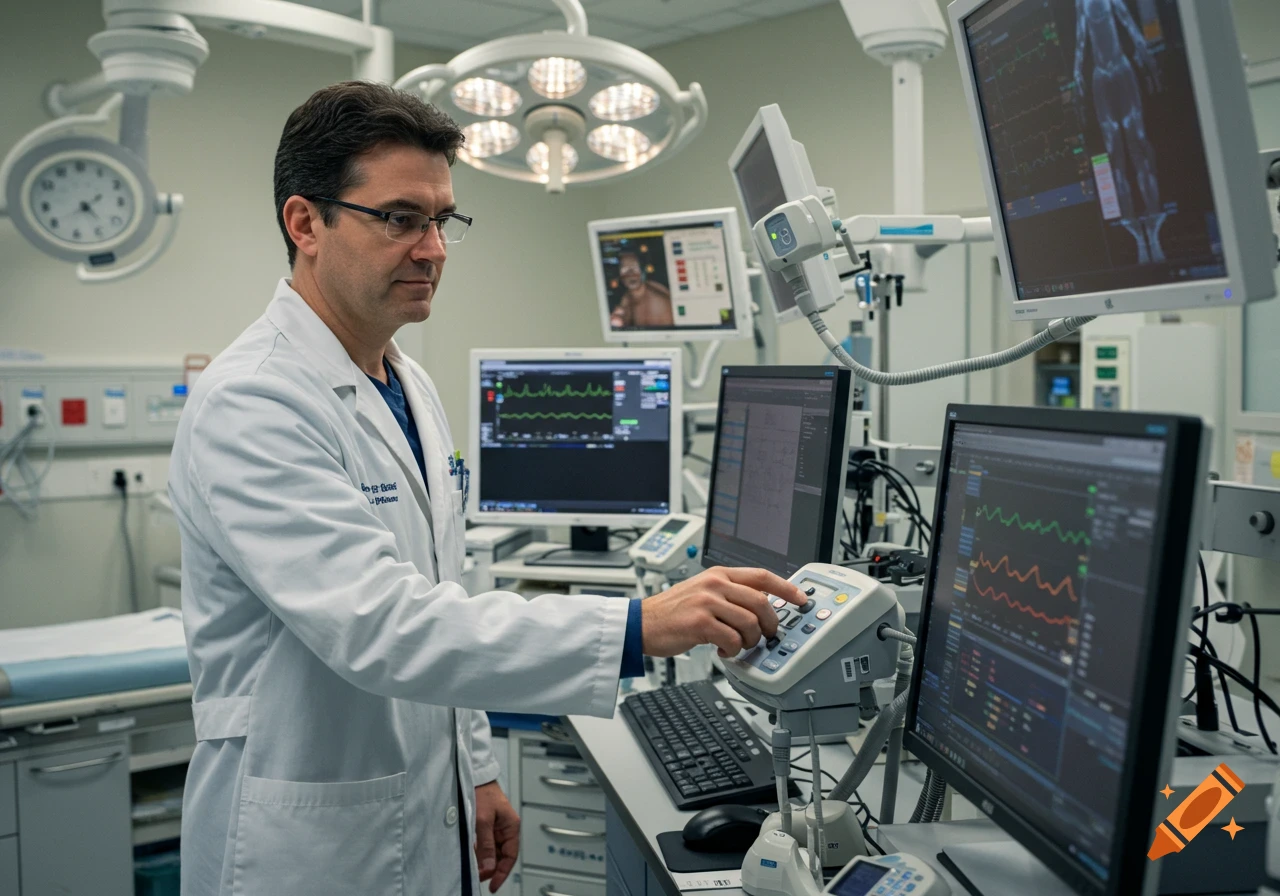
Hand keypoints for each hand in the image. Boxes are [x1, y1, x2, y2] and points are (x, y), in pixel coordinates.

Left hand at [474, 781, 519, 892]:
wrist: (475, 776)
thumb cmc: (482, 793)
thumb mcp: (483, 820)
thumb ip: (486, 845)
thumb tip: (488, 867)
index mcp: (511, 827)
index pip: (510, 856)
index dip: (502, 872)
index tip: (492, 885)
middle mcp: (506, 829)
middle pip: (502, 856)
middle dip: (491, 868)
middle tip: (479, 877)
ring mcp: (497, 828)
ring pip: (493, 851)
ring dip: (485, 860)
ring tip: (474, 867)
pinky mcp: (487, 826)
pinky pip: (486, 844)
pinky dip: (480, 852)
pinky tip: (472, 855)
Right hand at [641, 566, 806, 657]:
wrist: (642, 623)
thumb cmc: (673, 611)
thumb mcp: (703, 591)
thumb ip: (730, 594)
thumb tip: (762, 608)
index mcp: (719, 574)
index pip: (762, 576)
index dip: (787, 588)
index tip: (801, 599)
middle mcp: (715, 584)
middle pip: (761, 602)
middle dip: (770, 624)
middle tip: (766, 636)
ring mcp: (707, 602)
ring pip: (750, 623)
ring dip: (750, 641)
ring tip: (737, 645)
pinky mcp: (700, 622)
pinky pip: (732, 639)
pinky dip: (732, 650)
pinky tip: (722, 650)